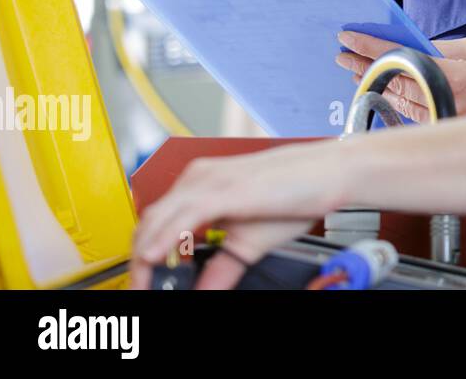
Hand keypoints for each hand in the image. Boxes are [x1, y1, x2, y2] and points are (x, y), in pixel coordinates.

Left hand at [129, 140, 349, 289]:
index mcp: (201, 185)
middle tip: (140, 289)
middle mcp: (198, 179)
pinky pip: (181, 219)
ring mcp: (208, 182)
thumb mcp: (251, 241)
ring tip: (145, 284)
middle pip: (147, 224)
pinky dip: (163, 241)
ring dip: (144, 258)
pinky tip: (155, 259)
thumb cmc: (296, 193)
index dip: (142, 257)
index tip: (145, 283)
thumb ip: (221, 267)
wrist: (328, 173)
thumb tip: (202, 292)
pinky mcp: (223, 190)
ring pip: (156, 220)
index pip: (155, 223)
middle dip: (137, 263)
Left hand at [336, 32, 465, 119]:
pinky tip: (380, 89)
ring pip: (397, 98)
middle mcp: (443, 99)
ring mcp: (442, 117)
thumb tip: (415, 47)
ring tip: (354, 68)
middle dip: (364, 65)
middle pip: (392, 79)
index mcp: (453, 76)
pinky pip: (410, 113)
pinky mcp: (443, 128)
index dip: (371, 47)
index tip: (349, 38)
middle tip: (343, 54)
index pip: (400, 58)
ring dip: (374, 81)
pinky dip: (393, 99)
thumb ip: (443, 49)